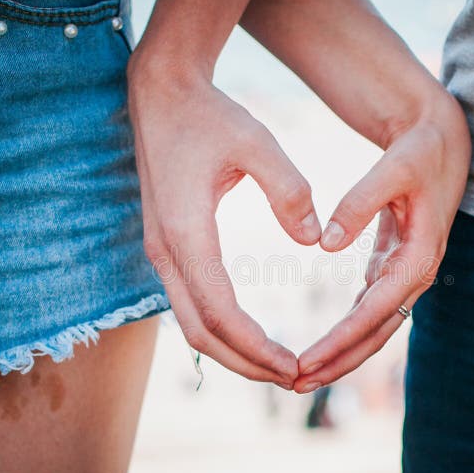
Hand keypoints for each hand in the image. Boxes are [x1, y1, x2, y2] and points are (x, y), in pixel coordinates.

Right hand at [128, 62, 321, 388]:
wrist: (160, 93)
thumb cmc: (208, 114)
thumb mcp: (256, 142)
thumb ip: (288, 189)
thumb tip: (312, 240)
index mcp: (186, 233)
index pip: (221, 313)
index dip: (258, 347)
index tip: (295, 365)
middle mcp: (166, 252)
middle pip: (201, 334)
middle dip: (246, 364)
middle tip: (294, 379)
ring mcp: (162, 252)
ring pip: (193, 325)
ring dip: (233, 352)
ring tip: (277, 367)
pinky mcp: (168, 247)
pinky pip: (192, 304)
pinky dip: (221, 330)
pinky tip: (253, 334)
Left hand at [294, 92, 470, 392]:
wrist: (442, 143)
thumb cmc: (419, 152)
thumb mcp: (394, 167)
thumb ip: (361, 202)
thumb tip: (325, 245)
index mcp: (420, 255)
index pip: (375, 310)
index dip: (341, 339)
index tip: (306, 361)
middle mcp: (416, 274)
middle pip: (376, 333)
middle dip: (338, 362)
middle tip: (294, 384)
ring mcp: (406, 274)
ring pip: (373, 328)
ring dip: (341, 354)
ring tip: (302, 377)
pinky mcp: (393, 268)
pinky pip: (370, 310)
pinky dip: (347, 332)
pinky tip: (322, 348)